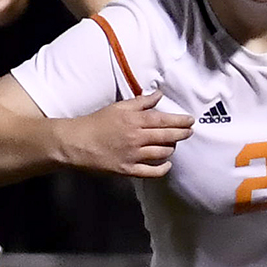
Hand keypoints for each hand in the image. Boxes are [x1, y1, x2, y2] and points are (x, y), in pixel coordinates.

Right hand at [52, 91, 190, 178]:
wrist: (76, 143)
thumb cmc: (96, 122)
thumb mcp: (118, 107)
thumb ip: (140, 102)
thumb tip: (158, 95)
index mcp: (135, 120)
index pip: (164, 120)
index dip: (180, 121)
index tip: (190, 120)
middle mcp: (137, 138)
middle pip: (167, 136)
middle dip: (182, 134)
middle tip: (190, 131)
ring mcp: (133, 155)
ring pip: (162, 153)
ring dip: (171, 148)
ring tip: (175, 144)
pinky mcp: (128, 170)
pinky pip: (151, 172)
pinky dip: (162, 169)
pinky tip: (167, 164)